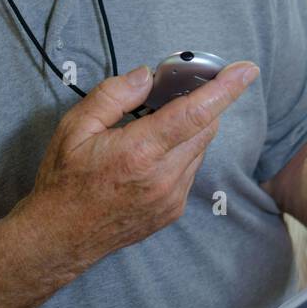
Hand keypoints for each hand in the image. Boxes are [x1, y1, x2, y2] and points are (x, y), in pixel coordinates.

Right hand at [29, 61, 258, 267]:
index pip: (195, 113)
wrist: (59, 238)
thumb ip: (113, 95)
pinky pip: (190, 169)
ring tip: (155, 125)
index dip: (225, 89)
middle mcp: (164, 178)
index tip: (247, 70)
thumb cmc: (63, 181)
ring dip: (190, 129)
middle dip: (200, 103)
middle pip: (205, 127)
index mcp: (140, 152)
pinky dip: (181, 152)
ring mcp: (172, 198)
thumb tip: (146, 76)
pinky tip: (152, 152)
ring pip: (200, 148)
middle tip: (178, 89)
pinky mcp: (173, 210)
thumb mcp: (75, 127)